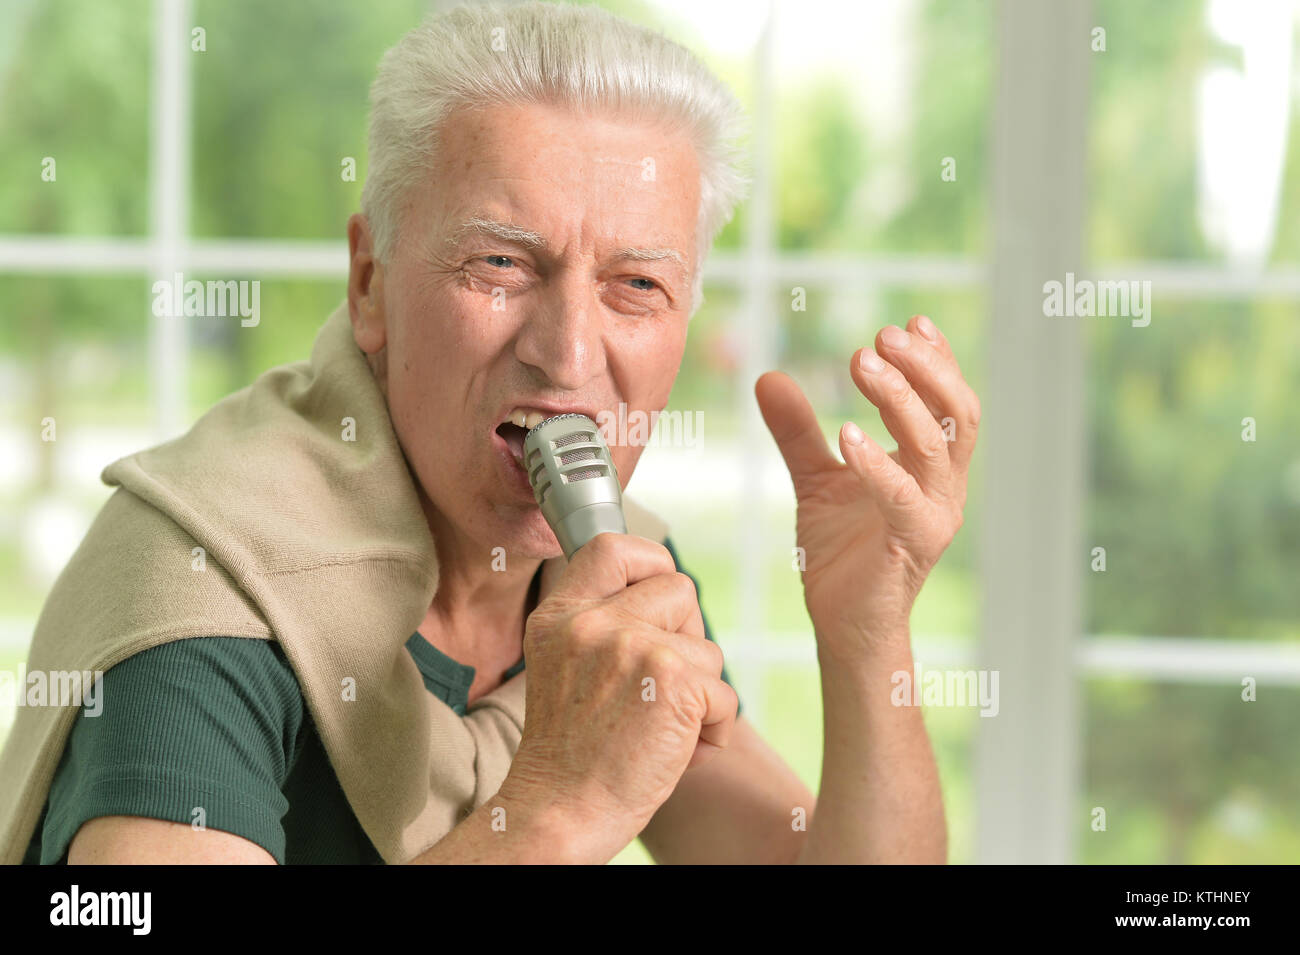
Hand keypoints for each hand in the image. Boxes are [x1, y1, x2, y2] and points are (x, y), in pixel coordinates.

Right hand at [502, 533, 737, 861]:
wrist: (559, 813)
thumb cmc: (569, 755)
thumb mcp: (561, 666)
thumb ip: (600, 624)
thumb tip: (673, 595)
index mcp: (560, 614)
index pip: (614, 546)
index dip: (651, 564)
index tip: (659, 601)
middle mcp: (592, 621)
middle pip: (680, 589)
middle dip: (687, 636)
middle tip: (662, 685)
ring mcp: (631, 645)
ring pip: (708, 647)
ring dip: (701, 693)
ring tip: (662, 728)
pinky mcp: (671, 680)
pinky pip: (724, 694)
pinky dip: (713, 729)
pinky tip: (677, 751)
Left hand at [755, 315, 979, 656]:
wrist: (843, 622)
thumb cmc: (840, 550)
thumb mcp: (815, 477)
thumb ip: (798, 430)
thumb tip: (768, 377)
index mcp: (931, 466)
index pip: (947, 401)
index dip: (936, 360)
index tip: (908, 322)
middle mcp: (944, 486)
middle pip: (957, 412)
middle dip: (925, 368)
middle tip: (880, 336)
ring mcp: (935, 514)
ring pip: (937, 445)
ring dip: (901, 399)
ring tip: (860, 362)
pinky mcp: (913, 543)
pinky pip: (901, 495)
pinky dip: (876, 461)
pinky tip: (846, 432)